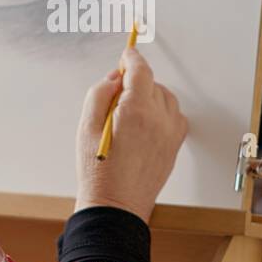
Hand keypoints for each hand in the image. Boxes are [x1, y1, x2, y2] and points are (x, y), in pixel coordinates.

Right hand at [75, 47, 188, 223]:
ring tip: (131, 109)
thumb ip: (100, 94)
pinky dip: (164, 112)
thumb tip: (115, 78)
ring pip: (166, 98)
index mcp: (136, 110)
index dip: (132, 59)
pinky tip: (147, 122)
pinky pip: (176, 117)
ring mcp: (170, 134)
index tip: (127, 54)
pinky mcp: (174, 147)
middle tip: (117, 93)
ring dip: (151, 96)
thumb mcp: (85, 126)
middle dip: (136, 82)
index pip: (140, 71)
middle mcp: (159, 120)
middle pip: (152, 83)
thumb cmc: (98, 172)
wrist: (115, 207)